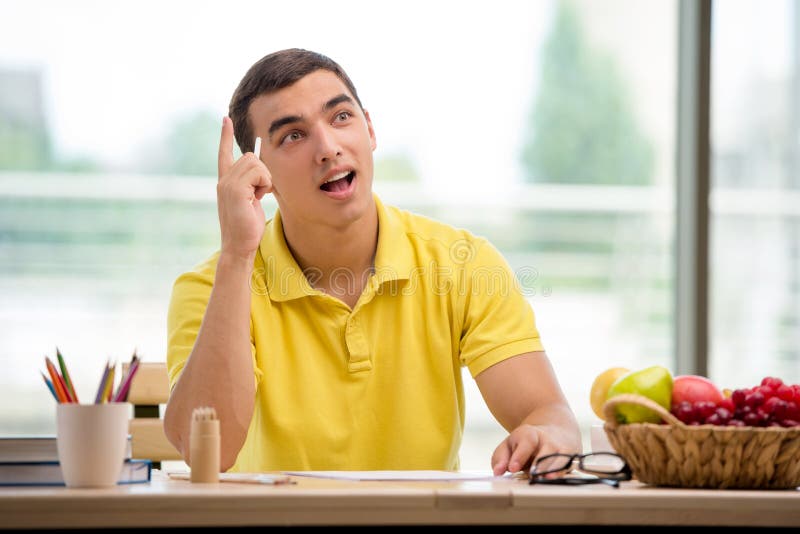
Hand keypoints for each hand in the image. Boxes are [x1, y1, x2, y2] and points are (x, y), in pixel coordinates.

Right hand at [217, 116, 273, 260]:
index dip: (226, 136)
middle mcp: (223, 180)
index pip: (224, 153)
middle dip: (263, 173)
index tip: (226, 119)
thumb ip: (252, 184)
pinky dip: (265, 184)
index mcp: (225, 182)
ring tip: (258, 197)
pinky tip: (258, 198)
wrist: (239, 246)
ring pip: (255, 163)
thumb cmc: (248, 228)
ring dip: (265, 179)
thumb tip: (262, 171)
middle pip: (250, 156)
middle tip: (260, 193)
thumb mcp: (250, 201)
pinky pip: (259, 172)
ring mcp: (227, 184)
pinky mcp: (235, 189)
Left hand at [490, 424, 565, 476]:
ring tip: (547, 479)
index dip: (520, 455)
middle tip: (532, 475)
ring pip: (560, 458)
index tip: (512, 468)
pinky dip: (564, 473)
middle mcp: (548, 440)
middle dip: (539, 464)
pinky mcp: (571, 458)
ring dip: (554, 470)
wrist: (555, 428)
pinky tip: (558, 481)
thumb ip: (501, 458)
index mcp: (529, 434)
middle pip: (546, 450)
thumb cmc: (527, 442)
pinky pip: (569, 466)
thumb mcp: (510, 445)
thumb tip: (498, 472)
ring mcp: (561, 448)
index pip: (526, 441)